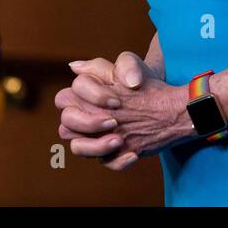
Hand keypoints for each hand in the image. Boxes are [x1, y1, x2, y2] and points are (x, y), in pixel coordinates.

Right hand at [54, 52, 192, 170]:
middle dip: (88, 123)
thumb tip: (84, 67)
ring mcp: (94, 135)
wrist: (161, 100)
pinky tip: (134, 154)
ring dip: (96, 146)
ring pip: (77, 147)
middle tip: (113, 122)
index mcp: (82, 92)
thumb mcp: (133, 65)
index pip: (67, 96)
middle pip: (66, 122)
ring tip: (119, 141)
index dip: (91, 99)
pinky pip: (106, 162)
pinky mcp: (109, 151)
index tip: (117, 101)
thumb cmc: (140, 79)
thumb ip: (114, 64)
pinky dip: (119, 161)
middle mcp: (83, 114)